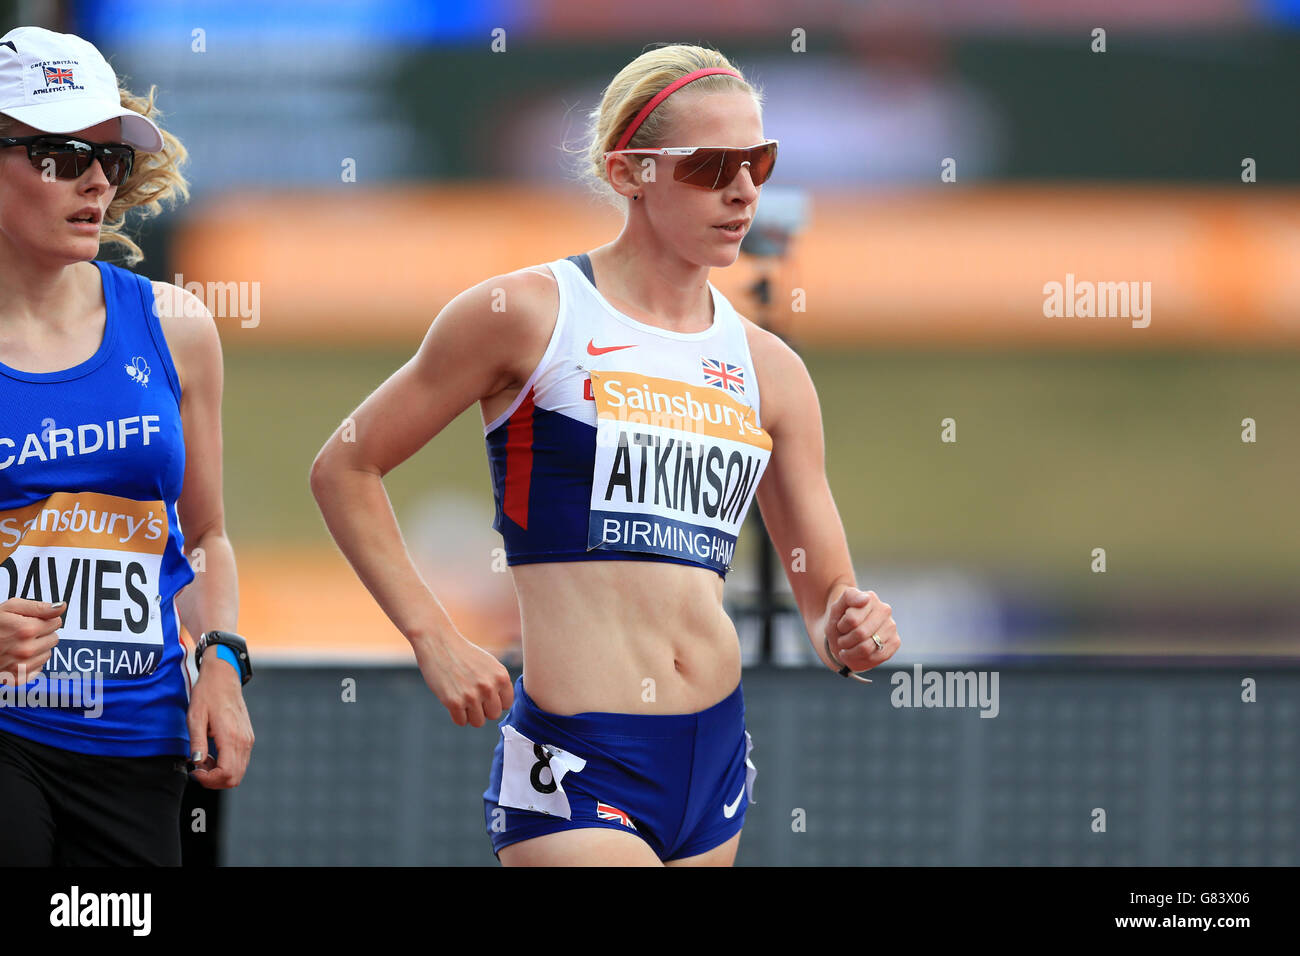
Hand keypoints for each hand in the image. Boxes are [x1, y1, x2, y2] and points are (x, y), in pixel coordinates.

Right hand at [0, 599, 63, 684]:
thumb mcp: (10, 607)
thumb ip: (39, 607)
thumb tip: (61, 606)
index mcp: (26, 630)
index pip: (56, 621)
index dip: (45, 618)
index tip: (33, 619)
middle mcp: (26, 650)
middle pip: (54, 638)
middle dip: (43, 633)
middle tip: (24, 631)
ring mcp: (22, 666)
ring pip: (48, 653)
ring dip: (38, 648)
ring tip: (19, 643)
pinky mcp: (18, 678)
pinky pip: (39, 668)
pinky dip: (32, 662)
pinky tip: (18, 655)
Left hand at [187, 648, 253, 788]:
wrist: (223, 678)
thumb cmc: (207, 695)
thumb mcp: (195, 717)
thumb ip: (197, 742)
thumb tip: (196, 762)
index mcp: (231, 736)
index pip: (226, 773)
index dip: (208, 780)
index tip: (194, 771)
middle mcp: (244, 740)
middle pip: (235, 778)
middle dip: (214, 780)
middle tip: (197, 769)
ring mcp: (248, 739)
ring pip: (239, 772)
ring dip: (220, 773)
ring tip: (203, 760)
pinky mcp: (247, 737)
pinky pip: (240, 761)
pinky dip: (226, 765)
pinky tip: (212, 754)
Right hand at [411, 632, 513, 727]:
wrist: (438, 643)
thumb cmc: (464, 654)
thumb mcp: (489, 664)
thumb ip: (498, 683)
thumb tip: (502, 707)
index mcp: (501, 676)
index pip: (506, 704)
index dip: (494, 701)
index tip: (484, 693)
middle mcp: (489, 687)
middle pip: (493, 715)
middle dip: (483, 709)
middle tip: (472, 696)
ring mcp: (472, 696)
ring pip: (478, 722)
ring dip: (470, 714)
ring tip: (463, 699)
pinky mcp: (454, 702)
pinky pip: (461, 722)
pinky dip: (457, 715)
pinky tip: (452, 700)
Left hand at [825, 587, 898, 673]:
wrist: (845, 636)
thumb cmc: (840, 621)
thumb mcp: (836, 609)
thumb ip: (848, 598)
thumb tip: (866, 598)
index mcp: (869, 598)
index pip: (852, 619)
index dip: (842, 626)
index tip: (841, 624)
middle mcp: (884, 609)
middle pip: (860, 634)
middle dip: (845, 641)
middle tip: (842, 640)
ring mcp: (891, 625)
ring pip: (867, 647)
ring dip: (851, 652)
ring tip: (848, 647)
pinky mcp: (895, 641)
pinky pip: (876, 657)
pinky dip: (861, 659)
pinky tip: (857, 654)